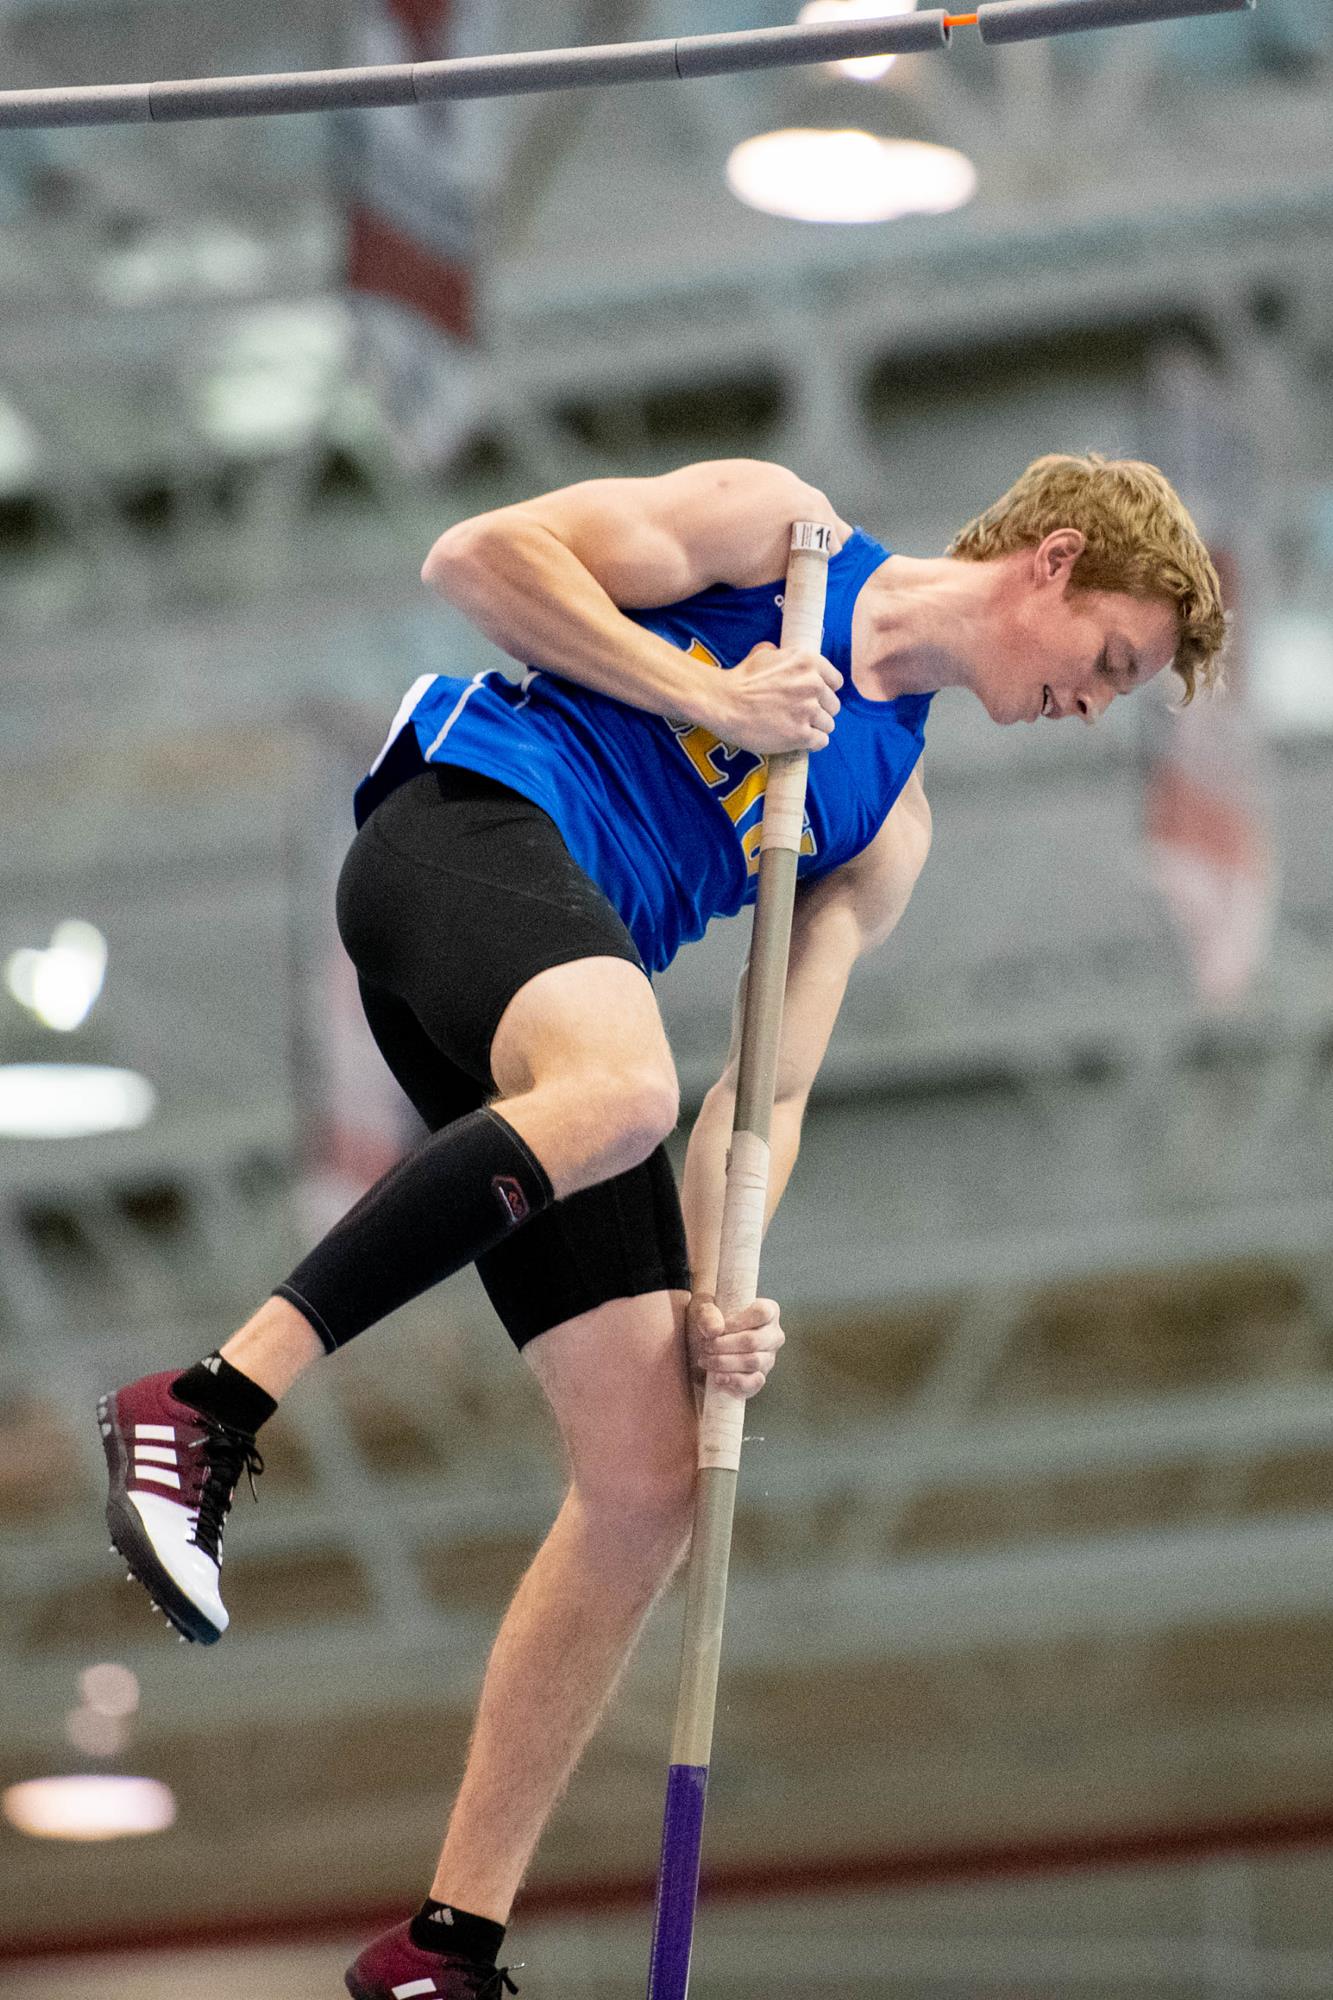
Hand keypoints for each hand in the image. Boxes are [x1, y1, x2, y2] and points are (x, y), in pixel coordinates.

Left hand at [687, 1292, 785, 1400]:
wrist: (701, 1347)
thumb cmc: (709, 1321)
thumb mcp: (703, 1309)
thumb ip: (707, 1314)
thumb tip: (715, 1330)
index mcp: (768, 1311)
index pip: (761, 1313)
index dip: (737, 1322)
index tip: (716, 1329)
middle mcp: (774, 1335)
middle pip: (754, 1341)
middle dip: (725, 1345)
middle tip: (705, 1346)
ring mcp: (769, 1358)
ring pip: (753, 1362)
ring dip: (725, 1362)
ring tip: (705, 1360)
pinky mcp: (760, 1378)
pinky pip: (754, 1382)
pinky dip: (734, 1380)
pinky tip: (718, 1377)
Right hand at [709, 642, 841, 755]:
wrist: (723, 703)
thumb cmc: (739, 679)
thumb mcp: (760, 655)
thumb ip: (778, 653)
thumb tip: (778, 651)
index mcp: (808, 661)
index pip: (836, 681)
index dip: (824, 691)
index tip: (812, 697)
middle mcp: (813, 684)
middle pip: (833, 705)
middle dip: (819, 711)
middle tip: (800, 715)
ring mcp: (808, 710)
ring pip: (828, 724)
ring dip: (814, 728)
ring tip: (796, 728)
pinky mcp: (801, 734)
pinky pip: (821, 741)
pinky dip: (811, 743)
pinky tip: (798, 740)